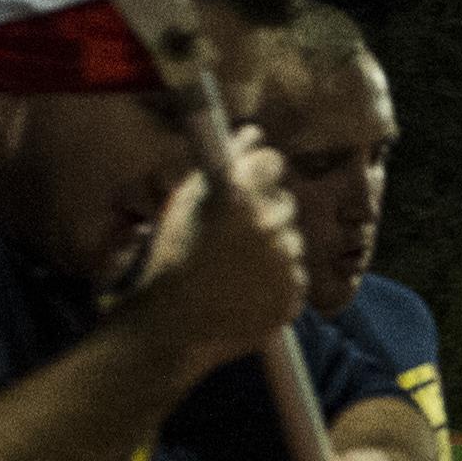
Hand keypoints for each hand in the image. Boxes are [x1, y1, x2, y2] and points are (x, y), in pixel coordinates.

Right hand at [124, 126, 305, 366]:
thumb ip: (223, 163)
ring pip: (291, 242)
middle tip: (234, 235)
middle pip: (284, 203)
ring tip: (235, 268)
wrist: (170, 329)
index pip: (273, 161)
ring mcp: (285, 264)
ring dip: (272, 248)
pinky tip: (245, 290)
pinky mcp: (294, 297)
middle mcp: (269, 226)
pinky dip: (276, 281)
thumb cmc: (168, 261)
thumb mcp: (184, 203)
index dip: (260, 170)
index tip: (251, 180)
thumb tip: (253, 131)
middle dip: (264, 212)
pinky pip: (294, 276)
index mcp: (239, 197)